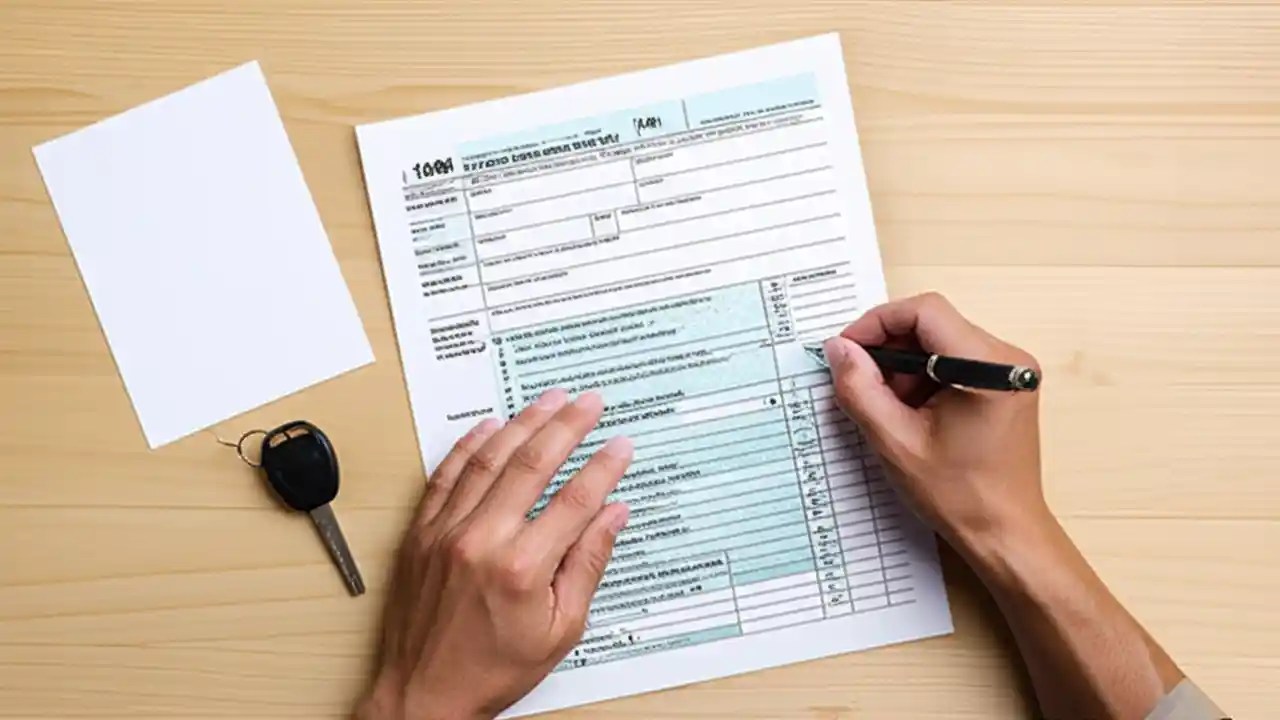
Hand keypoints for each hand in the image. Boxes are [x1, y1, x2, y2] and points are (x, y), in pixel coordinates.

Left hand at [355, 389, 631, 719]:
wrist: (424, 696)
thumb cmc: (491, 671)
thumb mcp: (559, 630)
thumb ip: (587, 565)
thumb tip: (613, 515)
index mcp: (522, 568)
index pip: (574, 500)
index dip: (602, 467)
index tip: (621, 445)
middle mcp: (481, 541)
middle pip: (533, 465)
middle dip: (567, 426)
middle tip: (589, 402)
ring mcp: (446, 532)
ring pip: (489, 460)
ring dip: (522, 424)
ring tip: (548, 400)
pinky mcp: (421, 534)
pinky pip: (446, 476)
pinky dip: (468, 447)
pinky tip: (489, 426)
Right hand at [823, 292, 1044, 553]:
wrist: (1004, 532)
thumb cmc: (960, 495)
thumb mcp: (895, 442)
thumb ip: (860, 389)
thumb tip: (838, 348)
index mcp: (988, 368)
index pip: (925, 311)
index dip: (878, 322)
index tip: (848, 350)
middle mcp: (1008, 358)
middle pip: (932, 324)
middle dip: (889, 352)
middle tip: (862, 386)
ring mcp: (1010, 370)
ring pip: (940, 342)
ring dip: (905, 368)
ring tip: (890, 411)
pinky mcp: (1004, 383)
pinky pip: (953, 360)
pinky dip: (924, 379)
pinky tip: (911, 414)